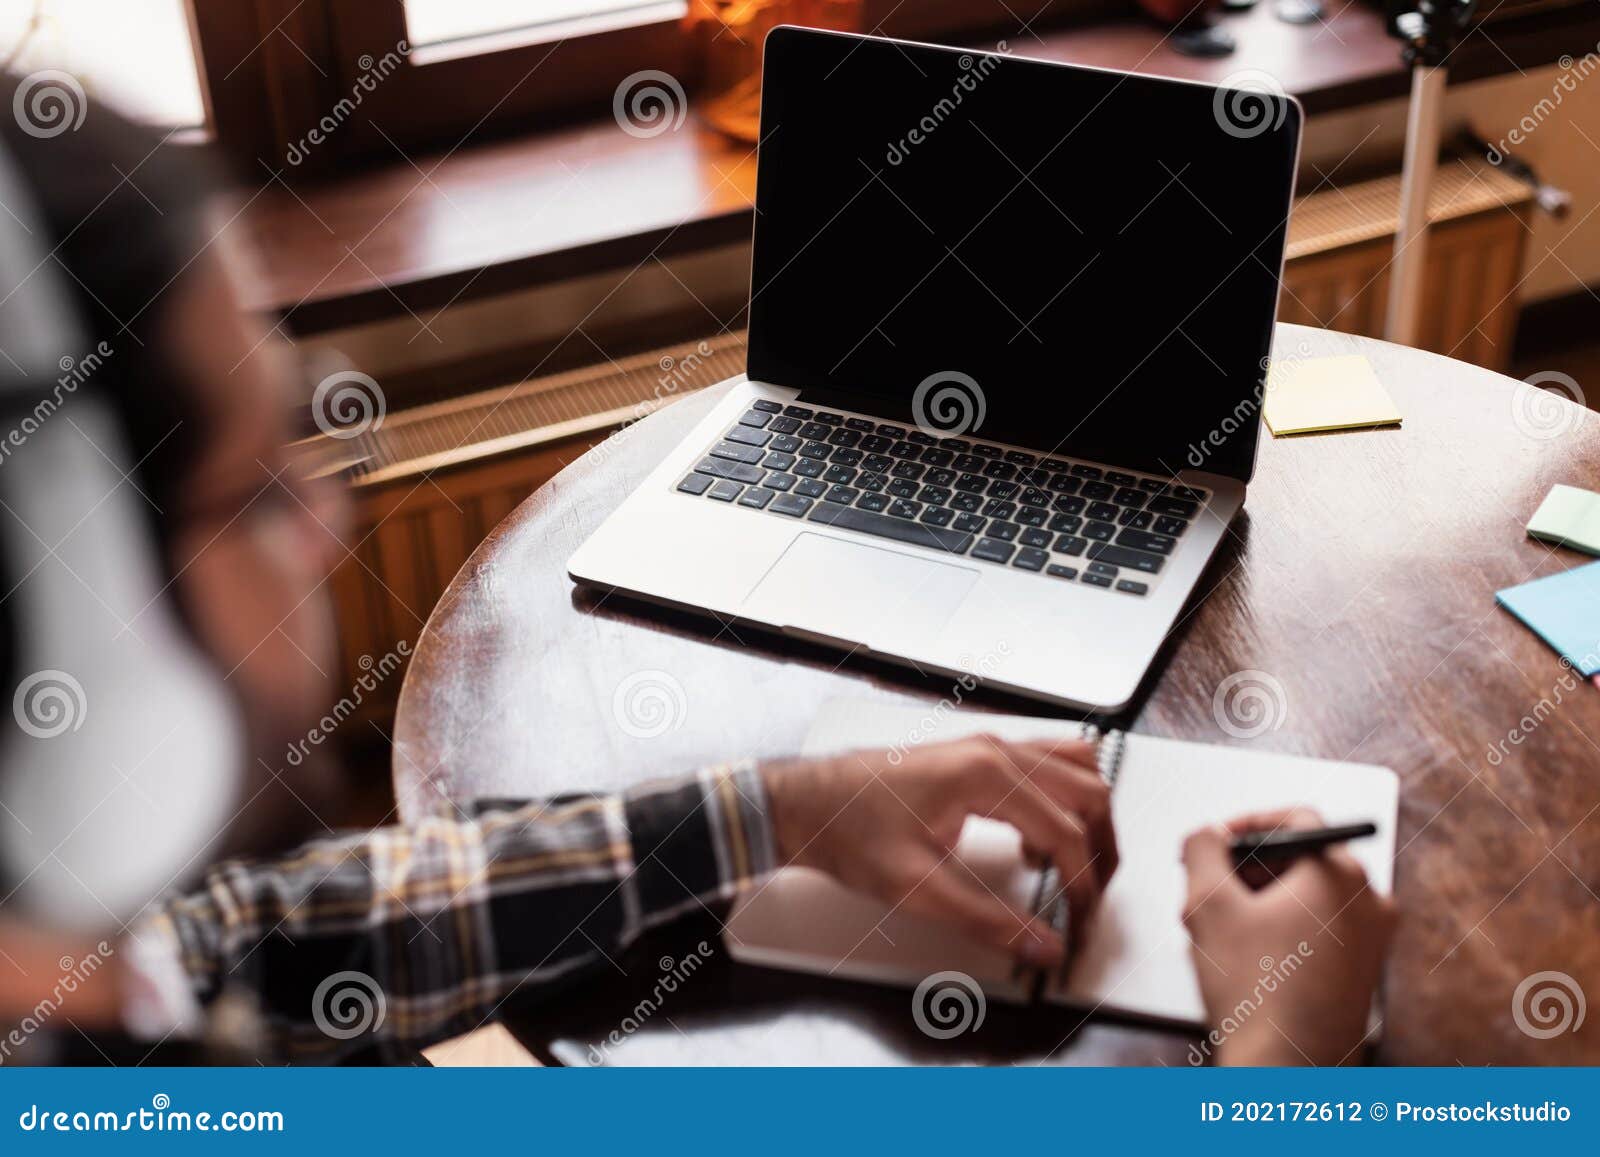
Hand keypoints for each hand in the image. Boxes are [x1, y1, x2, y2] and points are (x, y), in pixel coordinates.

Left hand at [762, 734, 1116, 968]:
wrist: (806, 804)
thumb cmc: (850, 832)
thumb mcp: (917, 888)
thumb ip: (986, 919)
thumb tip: (1040, 944)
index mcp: (986, 773)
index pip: (1066, 831)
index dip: (1082, 884)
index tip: (1080, 921)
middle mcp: (993, 749)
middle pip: (1086, 790)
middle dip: (1100, 848)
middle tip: (1092, 897)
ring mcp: (985, 746)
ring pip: (1073, 769)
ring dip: (1087, 818)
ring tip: (1077, 869)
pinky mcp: (974, 755)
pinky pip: (1044, 766)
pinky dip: (1059, 803)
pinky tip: (1035, 845)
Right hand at [1181, 808, 1396, 1065]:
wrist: (1288, 1070)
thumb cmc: (1256, 993)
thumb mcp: (1208, 904)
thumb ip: (1202, 849)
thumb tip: (1207, 834)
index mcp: (1340, 875)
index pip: (1296, 818)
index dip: (1246, 823)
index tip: (1216, 841)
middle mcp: (1369, 902)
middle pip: (1303, 857)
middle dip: (1250, 866)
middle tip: (1210, 884)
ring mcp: (1372, 941)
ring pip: (1310, 895)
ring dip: (1263, 898)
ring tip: (1221, 926)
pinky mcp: (1363, 972)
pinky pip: (1322, 929)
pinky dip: (1284, 928)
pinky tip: (1247, 955)